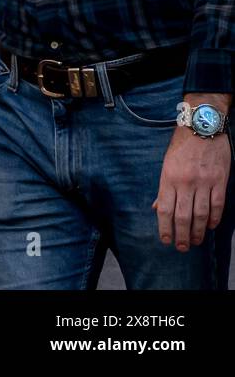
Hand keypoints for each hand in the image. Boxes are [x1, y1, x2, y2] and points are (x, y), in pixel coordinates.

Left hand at [154, 102, 231, 251]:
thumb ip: (163, 188)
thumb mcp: (166, 165)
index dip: (164, 227)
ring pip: (200, 214)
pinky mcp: (219, 181)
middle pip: (183, 216)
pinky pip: (217, 205)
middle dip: (181, 235)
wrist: (201, 128)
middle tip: (181, 247)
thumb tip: (157, 209)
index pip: (165, 209)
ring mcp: (204, 182)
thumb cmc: (181, 147)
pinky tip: (209, 227)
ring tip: (195, 242)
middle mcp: (185, 182)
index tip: (165, 240)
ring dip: (197, 231)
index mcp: (168, 178)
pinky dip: (214, 219)